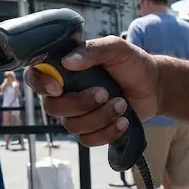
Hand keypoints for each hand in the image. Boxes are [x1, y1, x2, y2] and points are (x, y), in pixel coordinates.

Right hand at [24, 35, 159, 146]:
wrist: (153, 86)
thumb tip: (68, 61)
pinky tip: (123, 121)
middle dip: (79, 104)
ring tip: (122, 105)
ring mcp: (76, 113)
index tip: (58, 87)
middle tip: (105, 93)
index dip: (40, 84)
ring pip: (71, 126)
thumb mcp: (116, 48)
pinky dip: (107, 133)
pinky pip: (87, 140)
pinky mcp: (91, 130)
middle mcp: (65, 92)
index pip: (35, 77)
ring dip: (99, 117)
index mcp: (63, 69)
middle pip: (52, 108)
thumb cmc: (131, 63)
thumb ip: (92, 50)